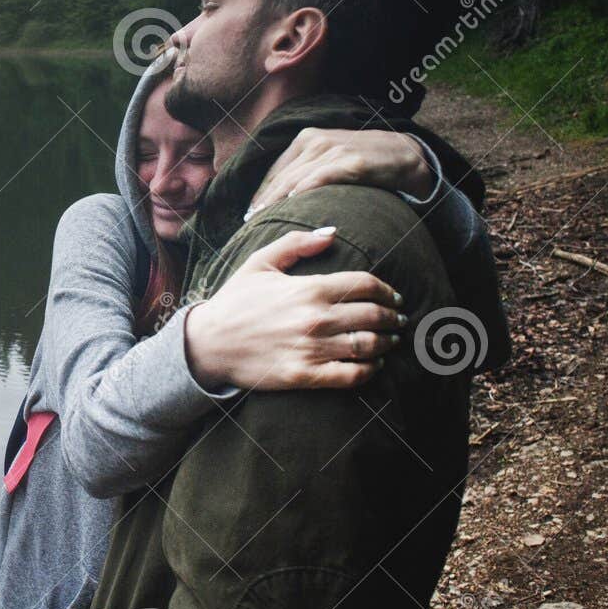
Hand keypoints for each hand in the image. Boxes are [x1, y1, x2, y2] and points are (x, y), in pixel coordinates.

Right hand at [183, 229, 404, 391]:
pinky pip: (351, 375)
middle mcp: (315, 318)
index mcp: (309, 288)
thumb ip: (298, 244)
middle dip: (393, 317)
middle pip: (372, 315)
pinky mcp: (305, 375)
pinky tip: (374, 365)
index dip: (386, 290)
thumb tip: (333, 232)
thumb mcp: (260, 262)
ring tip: (392, 341)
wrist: (208, 344)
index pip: (365, 285)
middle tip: (399, 319)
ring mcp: (312, 348)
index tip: (394, 296)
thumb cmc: (235, 301)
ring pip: (367, 345)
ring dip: (387, 343)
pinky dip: (369, 370)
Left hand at [249, 128, 433, 214]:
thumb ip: (309, 174)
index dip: (260, 194)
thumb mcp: (331, 162)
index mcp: (306, 140)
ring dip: (276, 202)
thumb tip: (285, 200)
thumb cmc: (366, 163)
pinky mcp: (349, 161)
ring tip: (263, 222)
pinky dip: (302, 192)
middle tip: (248, 224)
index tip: (248, 216)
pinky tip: (291, 207)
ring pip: (294, 179)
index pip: (275, 171)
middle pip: (280, 177)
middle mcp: (314, 141)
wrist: (406, 155)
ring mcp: (332, 150)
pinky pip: (319, 178)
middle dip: (263, 202)